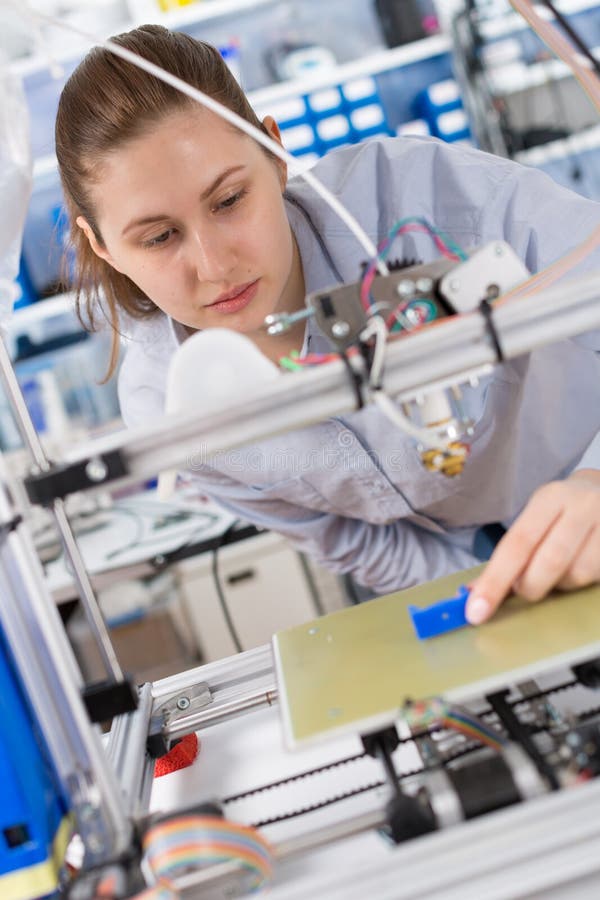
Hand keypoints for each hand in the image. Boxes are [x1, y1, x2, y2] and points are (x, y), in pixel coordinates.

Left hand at [466, 468, 599, 623]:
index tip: (476, 611)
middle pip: (549, 562)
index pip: (517, 544)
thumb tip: (474, 592)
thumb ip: (508, 554)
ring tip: (557, 571)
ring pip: (576, 575)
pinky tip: (578, 567)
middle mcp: (581, 507)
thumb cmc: (562, 513)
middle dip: (529, 586)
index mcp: (550, 498)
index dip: (495, 581)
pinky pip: (595, 579)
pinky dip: (580, 583)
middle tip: (524, 587)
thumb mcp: (533, 520)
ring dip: (559, 585)